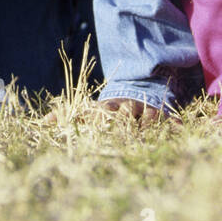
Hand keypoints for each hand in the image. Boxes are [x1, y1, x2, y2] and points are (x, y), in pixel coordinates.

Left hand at [42, 96, 173, 128]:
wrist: (139, 86)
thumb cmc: (110, 107)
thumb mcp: (90, 109)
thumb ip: (66, 115)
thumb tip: (42, 123)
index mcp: (109, 106)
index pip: (103, 110)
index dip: (99, 116)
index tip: (95, 120)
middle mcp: (127, 107)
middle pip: (125, 113)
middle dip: (122, 121)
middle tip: (120, 131)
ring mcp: (145, 110)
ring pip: (147, 117)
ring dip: (147, 125)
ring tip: (147, 134)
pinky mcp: (161, 114)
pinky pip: (170, 120)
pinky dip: (175, 124)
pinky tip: (179, 129)